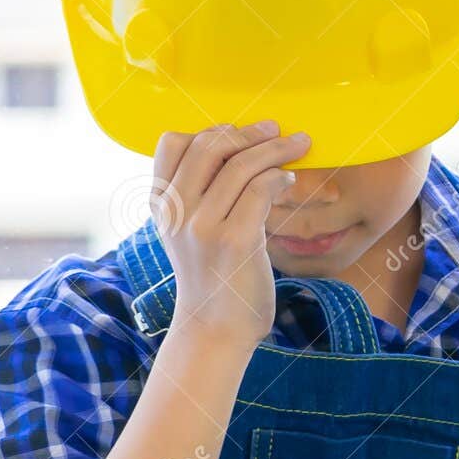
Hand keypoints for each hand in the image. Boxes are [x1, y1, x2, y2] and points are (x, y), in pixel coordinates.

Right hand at [150, 121, 310, 348]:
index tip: (239, 134)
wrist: (216, 329)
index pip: (173, 143)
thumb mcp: (189, 232)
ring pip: (240, 164)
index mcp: (160, 204)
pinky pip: (261, 188)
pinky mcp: (234, 240)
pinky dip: (279, 176)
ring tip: (298, 146)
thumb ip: (198, 195)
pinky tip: (289, 180)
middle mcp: (175, 211)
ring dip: (275, 149)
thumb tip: (238, 149)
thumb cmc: (213, 277)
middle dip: (249, 133)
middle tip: (277, 130)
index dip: (209, 131)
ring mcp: (203, 226)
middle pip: (209, 145)